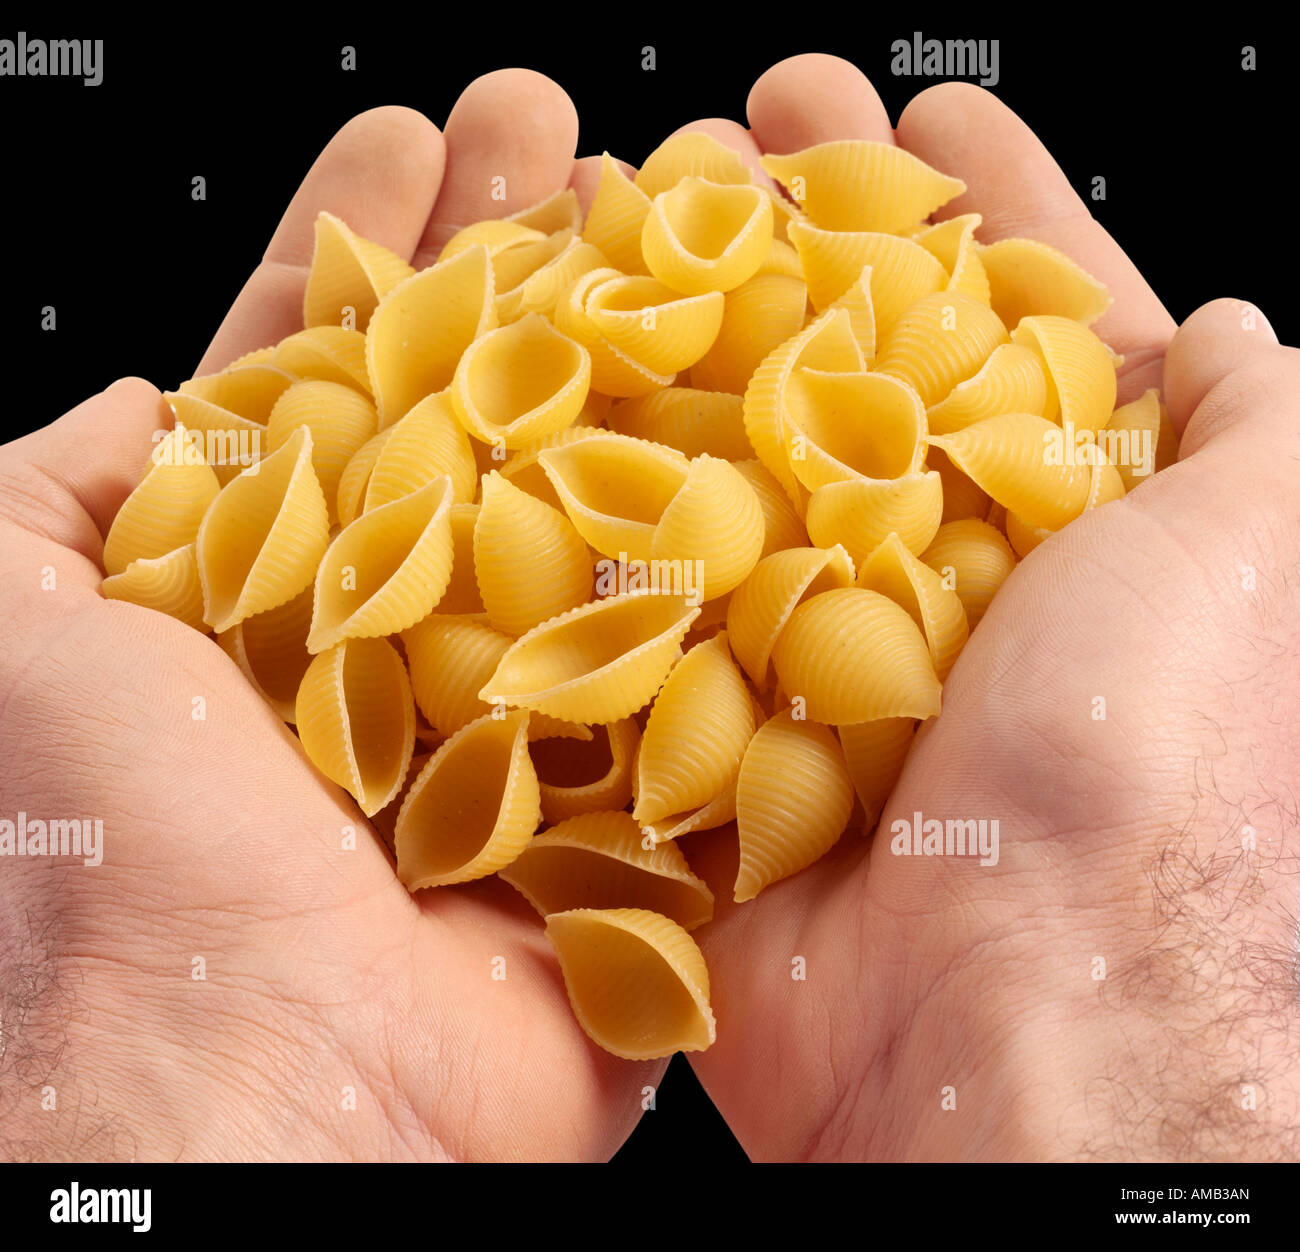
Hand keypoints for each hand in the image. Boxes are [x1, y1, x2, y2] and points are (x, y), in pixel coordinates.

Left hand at [0, 73, 660, 1162]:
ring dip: (640, 351)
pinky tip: (777, 401)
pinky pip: (697, 634)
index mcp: (279, 585)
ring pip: (599, 491)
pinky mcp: (632, 776)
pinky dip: (735, 526)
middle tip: (568, 128)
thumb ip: (44, 499)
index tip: (414, 139)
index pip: (336, 377)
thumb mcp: (11, 634)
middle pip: (482, 404)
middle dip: (519, 256)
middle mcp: (414, 627)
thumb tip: (139, 404)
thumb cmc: (126, 870)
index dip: (372, 253)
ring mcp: (535, 695)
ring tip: (688, 210)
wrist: (280, 1096)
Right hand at [685, 57, 1299, 1160]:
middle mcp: (921, 576)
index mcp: (1056, 526)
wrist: (988, 1016)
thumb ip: (1259, 423)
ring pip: (729, 450)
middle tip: (737, 124)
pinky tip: (547, 387)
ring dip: (680, 329)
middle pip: (848, 363)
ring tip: (621, 209)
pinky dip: (590, 491)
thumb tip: (1224, 333)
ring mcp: (800, 642)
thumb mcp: (1259, 551)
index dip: (972, 208)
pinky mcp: (701, 714)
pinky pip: (633, 582)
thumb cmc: (1138, 779)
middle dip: (797, 231)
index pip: (1010, 322)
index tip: (918, 113)